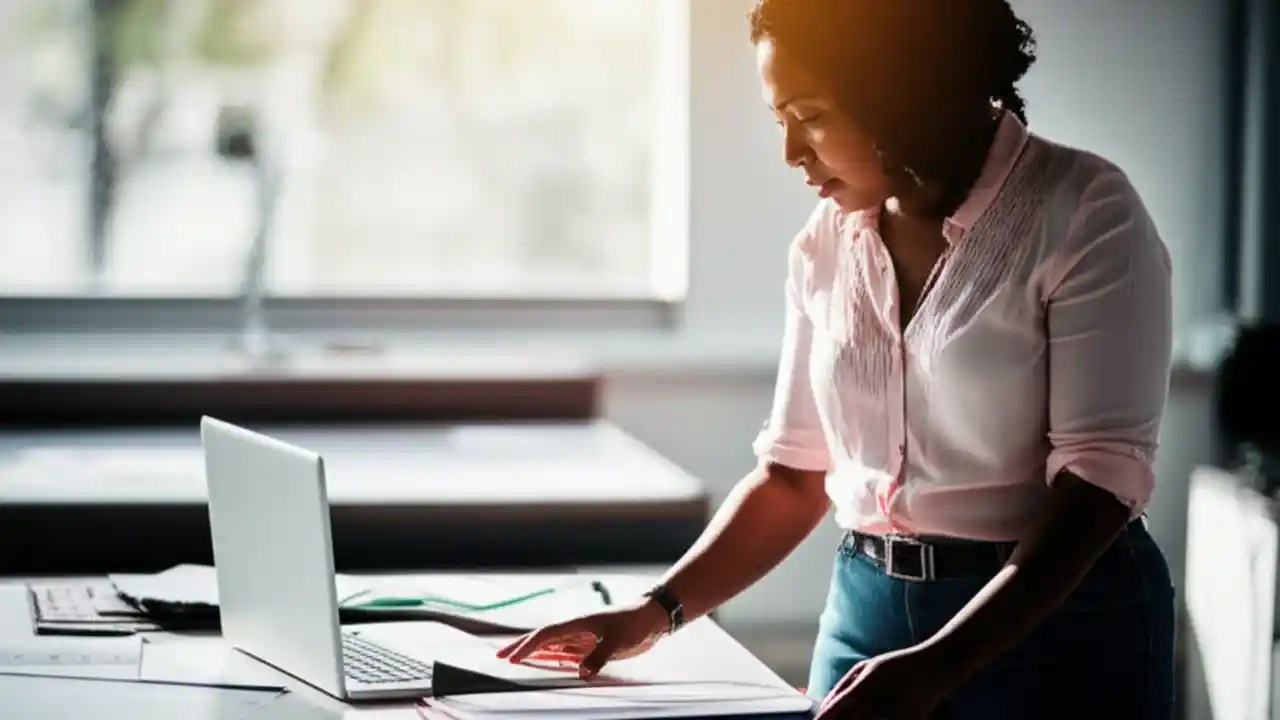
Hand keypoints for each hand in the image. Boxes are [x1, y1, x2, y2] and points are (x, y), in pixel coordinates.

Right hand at [496, 599, 669, 678]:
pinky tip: (544, 661)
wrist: (651, 617)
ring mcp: (582, 637)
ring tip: (514, 660)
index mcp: (577, 623)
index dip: (527, 646)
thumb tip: (581, 673)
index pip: (545, 635)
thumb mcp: (617, 640)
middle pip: (542, 639)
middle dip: (521, 647)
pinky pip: (566, 652)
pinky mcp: (591, 645)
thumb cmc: (634, 622)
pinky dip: (552, 657)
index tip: (511, 657)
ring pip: (551, 645)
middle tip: (501, 657)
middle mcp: (576, 629)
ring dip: (533, 652)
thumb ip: (599, 656)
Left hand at [815, 645, 955, 719]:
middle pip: (852, 719)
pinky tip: (871, 719)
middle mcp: (879, 697)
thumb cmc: (898, 665)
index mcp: (867, 681)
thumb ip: (845, 684)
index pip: (841, 704)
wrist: (935, 668)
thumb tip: (825, 703)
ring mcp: (895, 711)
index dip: (826, 717)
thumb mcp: (868, 666)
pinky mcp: (910, 719)